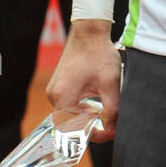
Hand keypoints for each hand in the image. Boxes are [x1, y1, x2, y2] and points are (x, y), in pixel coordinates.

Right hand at [45, 22, 121, 142]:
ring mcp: (53, 90)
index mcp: (64, 97)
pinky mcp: (57, 85)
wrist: (89, 32)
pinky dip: (81, 107)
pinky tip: (95, 101)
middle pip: (70, 124)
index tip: (110, 131)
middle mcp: (54, 95)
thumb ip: (112, 110)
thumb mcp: (110, 84)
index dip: (94, 135)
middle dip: (90, 126)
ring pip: (69, 114)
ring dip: (86, 117)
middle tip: (109, 123)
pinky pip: (68, 104)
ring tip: (103, 110)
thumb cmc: (99, 54)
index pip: (74, 130)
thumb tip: (112, 129)